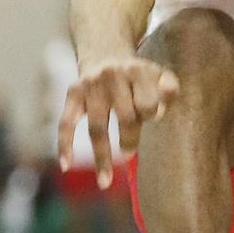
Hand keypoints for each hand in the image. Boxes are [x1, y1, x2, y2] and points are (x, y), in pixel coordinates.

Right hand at [56, 55, 179, 188]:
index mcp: (138, 71)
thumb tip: (157, 113)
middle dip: (130, 139)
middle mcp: (113, 75)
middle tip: (130, 152)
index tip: (150, 118)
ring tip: (105, 181)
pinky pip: (66, 123)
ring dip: (102, 157)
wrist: (106, 51)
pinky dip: (64, 144)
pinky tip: (67, 165)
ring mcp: (90, 85)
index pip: (147, 105)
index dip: (151, 115)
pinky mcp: (73, 93)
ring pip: (97, 127)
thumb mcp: (159, 76)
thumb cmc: (139, 76)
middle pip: (125, 117)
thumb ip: (168, 92)